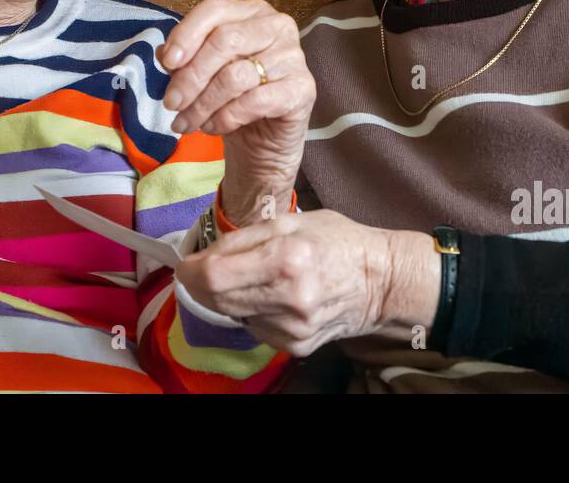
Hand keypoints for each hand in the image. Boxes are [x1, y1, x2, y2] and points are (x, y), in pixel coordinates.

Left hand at [158, 0, 314, 223]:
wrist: (262, 141)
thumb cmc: (230, 98)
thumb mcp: (201, 74)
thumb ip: (184, 58)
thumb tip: (165, 54)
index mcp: (252, 12)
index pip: (214, 10)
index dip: (186, 34)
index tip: (167, 64)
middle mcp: (277, 26)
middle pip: (225, 41)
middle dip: (191, 76)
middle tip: (171, 104)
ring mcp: (294, 56)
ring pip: (236, 75)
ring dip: (203, 104)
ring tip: (187, 123)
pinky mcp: (303, 88)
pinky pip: (255, 101)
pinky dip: (226, 118)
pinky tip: (213, 127)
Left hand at [174, 209, 441, 355]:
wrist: (382, 281)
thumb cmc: (337, 240)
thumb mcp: (292, 221)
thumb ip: (244, 237)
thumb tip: (203, 257)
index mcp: (286, 258)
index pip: (216, 275)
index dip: (191, 270)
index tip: (187, 263)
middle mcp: (288, 298)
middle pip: (218, 299)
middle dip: (204, 284)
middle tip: (207, 269)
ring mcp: (292, 328)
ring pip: (234, 315)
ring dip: (231, 297)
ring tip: (254, 278)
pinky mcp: (295, 346)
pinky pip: (255, 328)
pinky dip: (253, 312)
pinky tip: (273, 297)